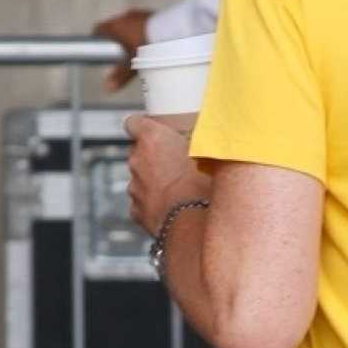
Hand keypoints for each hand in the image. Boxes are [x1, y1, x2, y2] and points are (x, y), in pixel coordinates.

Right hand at [93, 7, 151, 91]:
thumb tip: (108, 88)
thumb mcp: (134, 62)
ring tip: (135, 48)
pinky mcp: (152, 13)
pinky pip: (142, 22)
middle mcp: (125, 16)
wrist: (172, 30)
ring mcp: (139, 13)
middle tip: (118, 52)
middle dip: (114, 38)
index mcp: (115, 25)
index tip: (98, 46)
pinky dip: (142, 30)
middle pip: (113, 26)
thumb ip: (121, 75)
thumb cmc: (148, 44)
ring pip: (128, 24)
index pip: (99, 28)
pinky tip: (149, 40)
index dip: (96, 38)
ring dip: (129, 33)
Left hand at [125, 114, 209, 235]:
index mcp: (151, 138)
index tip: (155, 130)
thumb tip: (214, 140)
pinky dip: (153, 204)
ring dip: (154, 181)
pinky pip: (143, 202)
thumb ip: (202, 143)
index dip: (143, 126)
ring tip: (178, 189)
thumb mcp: (210, 153)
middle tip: (177, 163)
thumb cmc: (203, 186)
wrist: (192, 224)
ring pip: (141, 178)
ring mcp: (134, 186)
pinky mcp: (136, 211)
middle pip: (139, 152)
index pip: (134, 122)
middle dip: (155, 156)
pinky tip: (172, 208)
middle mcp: (137, 159)